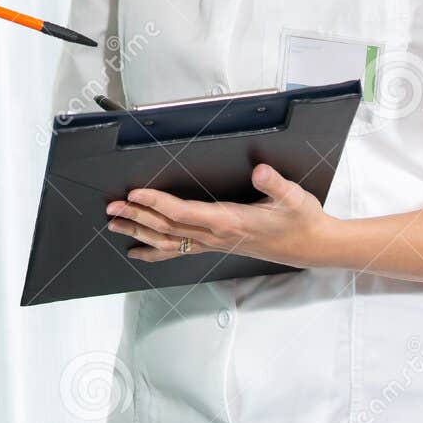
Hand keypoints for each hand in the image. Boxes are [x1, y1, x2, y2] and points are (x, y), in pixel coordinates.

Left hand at [105, 164, 334, 266]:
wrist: (311, 245)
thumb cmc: (301, 218)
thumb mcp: (294, 197)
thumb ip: (275, 184)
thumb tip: (260, 170)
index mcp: (230, 220)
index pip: (185, 212)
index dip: (157, 203)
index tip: (135, 194)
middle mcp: (216, 235)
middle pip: (168, 227)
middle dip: (137, 217)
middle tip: (110, 208)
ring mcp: (214, 243)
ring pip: (168, 241)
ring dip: (139, 233)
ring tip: (113, 226)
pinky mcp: (215, 245)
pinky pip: (179, 251)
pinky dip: (154, 252)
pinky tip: (136, 252)